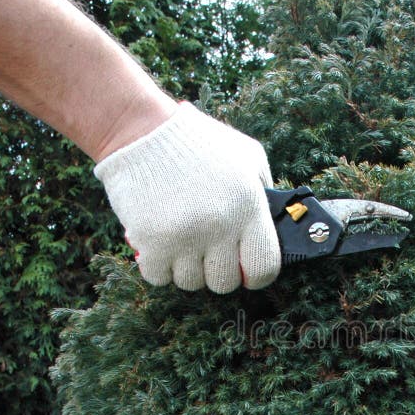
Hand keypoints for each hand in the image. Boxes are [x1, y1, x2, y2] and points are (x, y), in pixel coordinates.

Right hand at [93, 102, 280, 292]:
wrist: (142, 130)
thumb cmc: (199, 144)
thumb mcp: (248, 157)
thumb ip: (265, 195)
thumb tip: (272, 233)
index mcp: (249, 208)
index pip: (264, 269)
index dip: (256, 275)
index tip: (245, 269)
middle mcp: (220, 227)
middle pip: (225, 283)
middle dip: (218, 270)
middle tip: (207, 248)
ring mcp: (185, 237)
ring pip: (191, 283)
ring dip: (186, 267)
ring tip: (181, 238)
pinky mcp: (151, 243)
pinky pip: (159, 278)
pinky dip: (158, 266)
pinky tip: (159, 241)